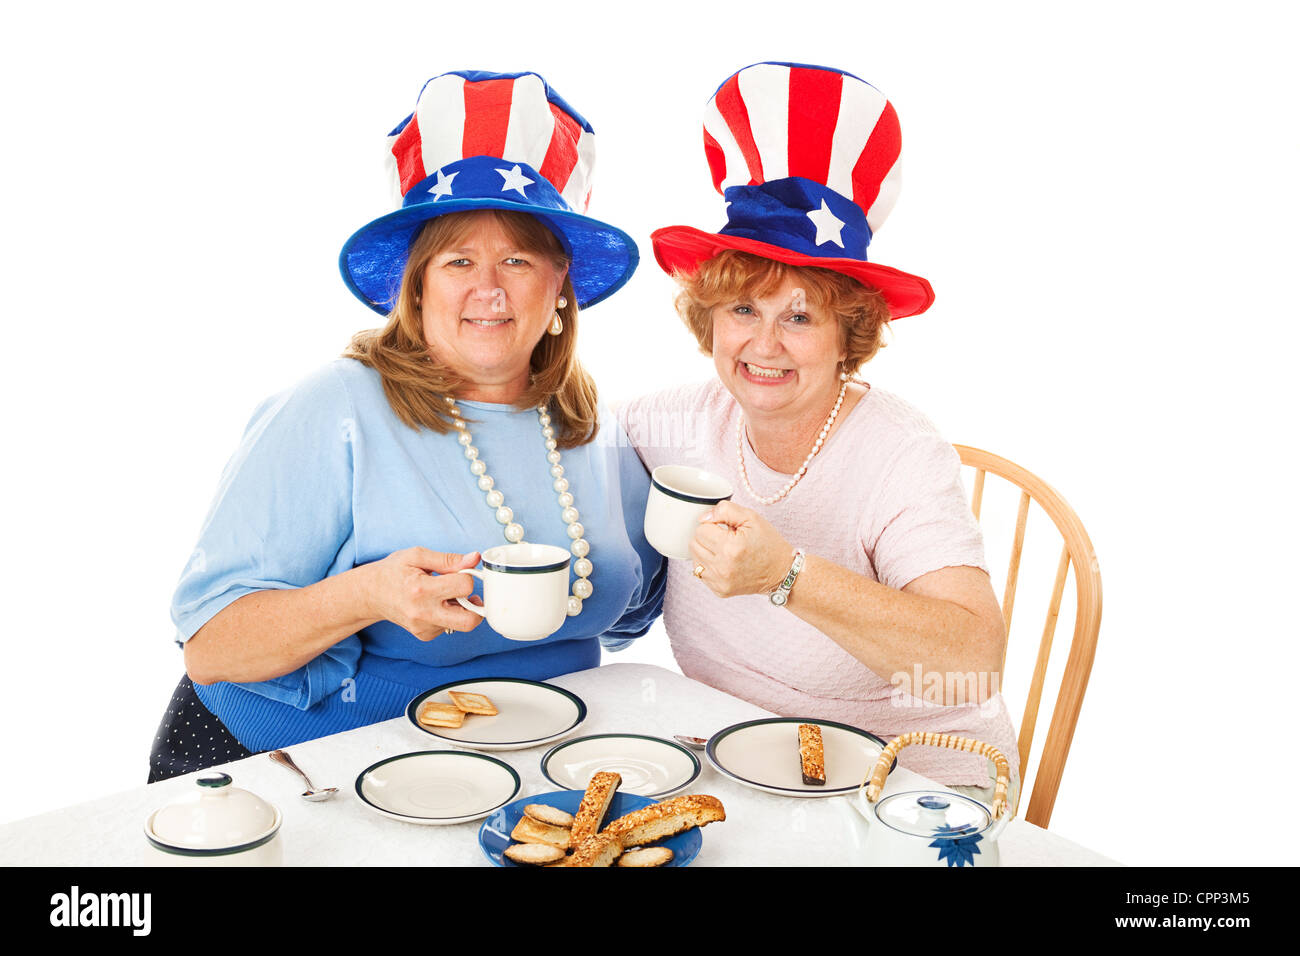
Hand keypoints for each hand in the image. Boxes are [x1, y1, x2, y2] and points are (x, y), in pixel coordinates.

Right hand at [361, 547, 483, 640]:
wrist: (370, 594)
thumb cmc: (394, 572)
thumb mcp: (418, 556)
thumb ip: (448, 559)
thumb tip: (474, 559)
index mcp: (422, 589)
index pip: (464, 586)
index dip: (467, 575)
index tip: (460, 572)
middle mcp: (423, 613)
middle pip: (469, 621)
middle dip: (476, 606)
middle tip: (467, 594)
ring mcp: (423, 628)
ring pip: (461, 624)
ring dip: (461, 609)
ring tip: (444, 595)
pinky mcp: (424, 635)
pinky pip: (449, 627)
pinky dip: (449, 615)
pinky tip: (435, 604)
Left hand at [689, 499, 792, 597]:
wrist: (781, 572)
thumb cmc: (768, 544)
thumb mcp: (751, 518)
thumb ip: (725, 510)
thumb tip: (704, 517)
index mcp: (730, 547)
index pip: (701, 529)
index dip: (713, 525)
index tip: (726, 528)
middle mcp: (722, 567)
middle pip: (694, 544)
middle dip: (707, 537)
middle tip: (724, 538)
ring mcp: (720, 582)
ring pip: (694, 559)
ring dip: (705, 551)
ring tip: (723, 549)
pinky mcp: (720, 591)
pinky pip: (700, 573)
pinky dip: (708, 565)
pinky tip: (723, 562)